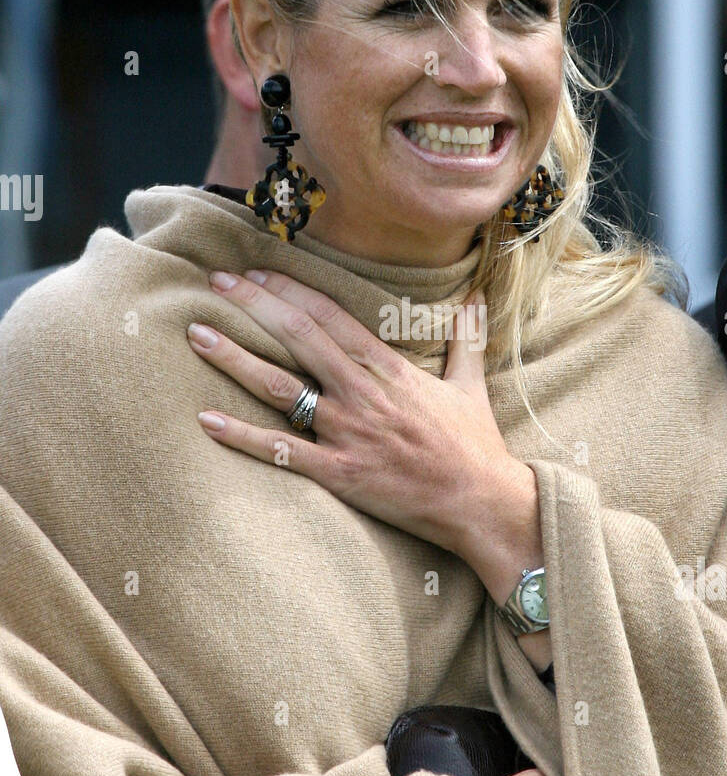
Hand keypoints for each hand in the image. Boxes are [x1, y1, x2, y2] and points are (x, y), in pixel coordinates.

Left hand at [188, 267, 518, 556]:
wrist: (481, 503)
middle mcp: (362, 393)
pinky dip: (242, 435)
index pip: (330, 315)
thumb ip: (466, 337)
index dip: (290, 289)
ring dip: (235, 358)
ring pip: (281, 386)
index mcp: (389, 368)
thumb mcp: (470, 384)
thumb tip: (476, 297)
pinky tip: (206, 419)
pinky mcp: (339, 473)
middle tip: (214, 281)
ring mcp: (348, 432)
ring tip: (197, 335)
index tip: (257, 271)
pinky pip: (281, 451)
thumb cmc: (476, 446)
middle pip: (298, 336)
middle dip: (253, 305)